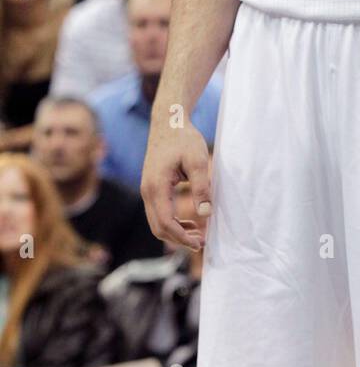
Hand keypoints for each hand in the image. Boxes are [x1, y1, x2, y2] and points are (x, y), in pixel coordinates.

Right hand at [141, 119, 212, 250]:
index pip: (165, 222)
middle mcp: (147, 192)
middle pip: (158, 228)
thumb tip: (205, 213)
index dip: (181, 237)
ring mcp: (147, 190)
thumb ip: (201, 186)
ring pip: (156, 222)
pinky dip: (172, 223)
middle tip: (201, 244)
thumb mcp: (197, 160)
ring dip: (175, 233)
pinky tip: (190, 223)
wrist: (168, 122)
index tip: (199, 243)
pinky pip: (158, 213)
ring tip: (198, 236)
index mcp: (156, 187)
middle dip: (178, 240)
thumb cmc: (184, 139)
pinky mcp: (152, 188)